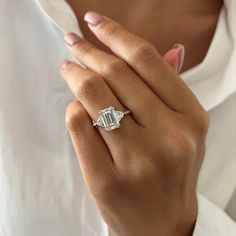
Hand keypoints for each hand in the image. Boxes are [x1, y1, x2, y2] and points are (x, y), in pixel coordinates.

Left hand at [60, 11, 208, 235]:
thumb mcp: (183, 130)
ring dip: (75, 75)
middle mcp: (168, 136)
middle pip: (117, 75)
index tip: (95, 22)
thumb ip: (171, 89)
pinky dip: (74, 109)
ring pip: (93, 97)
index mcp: (190, 119)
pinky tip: (76, 107)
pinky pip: (80, 126)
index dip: (117, 34)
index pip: (147, 60)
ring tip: (69, 67)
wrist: (163, 225)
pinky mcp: (107, 179)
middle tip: (73, 42)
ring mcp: (137, 160)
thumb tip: (170, 49)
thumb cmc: (171, 173)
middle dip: (88, 51)